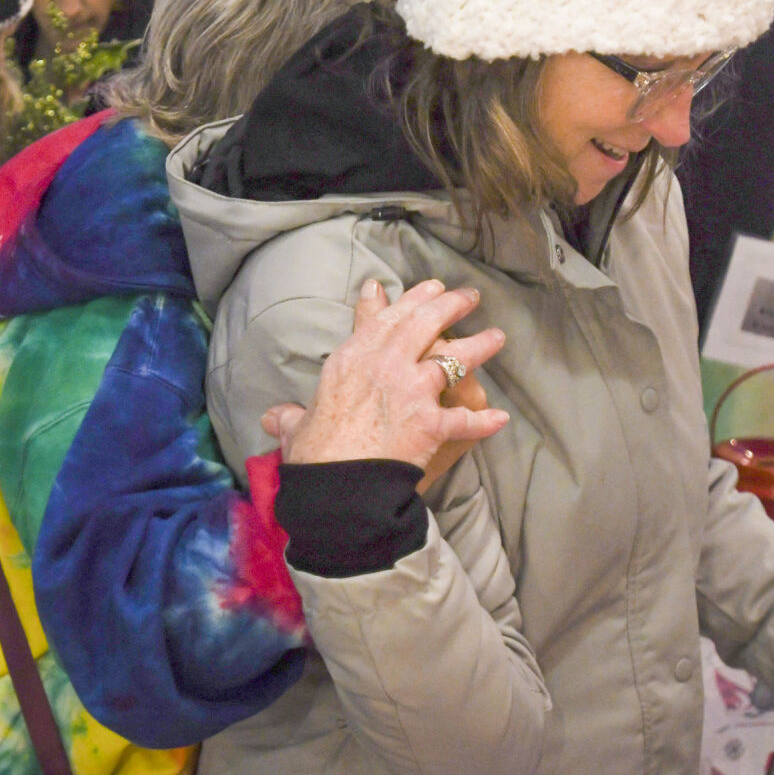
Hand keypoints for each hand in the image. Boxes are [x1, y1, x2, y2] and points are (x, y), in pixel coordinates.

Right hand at [259, 279, 507, 477]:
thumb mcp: (296, 427)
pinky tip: (501, 418)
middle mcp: (386, 365)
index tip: (430, 287)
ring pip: (454, 360)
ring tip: (497, 336)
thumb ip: (289, 416)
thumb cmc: (313, 455)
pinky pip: (466, 420)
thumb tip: (272, 417)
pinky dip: (485, 421)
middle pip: (426, 324)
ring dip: (479, 346)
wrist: (338, 487)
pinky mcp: (432, 424)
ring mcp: (412, 392)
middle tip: (470, 296)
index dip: (411, 299)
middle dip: (451, 305)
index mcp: (351, 360)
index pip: (386, 318)